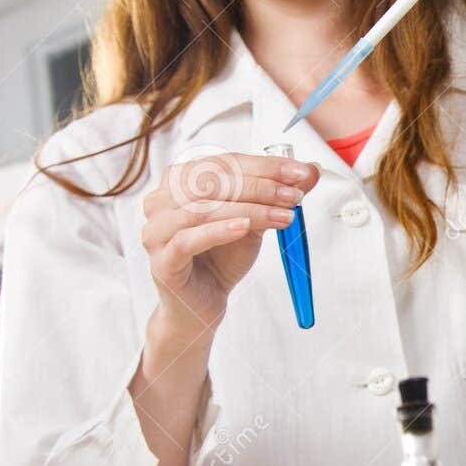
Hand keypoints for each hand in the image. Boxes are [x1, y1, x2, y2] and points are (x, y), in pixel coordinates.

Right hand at [141, 151, 319, 334]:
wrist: (204, 303)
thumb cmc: (223, 257)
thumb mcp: (255, 219)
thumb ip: (277, 194)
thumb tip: (309, 170)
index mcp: (181, 180)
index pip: (225, 162)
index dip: (265, 165)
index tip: (300, 172)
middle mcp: (162, 199)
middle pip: (212, 181)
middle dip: (260, 186)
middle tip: (294, 197)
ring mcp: (156, 229)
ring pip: (201, 208)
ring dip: (248, 209)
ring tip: (283, 216)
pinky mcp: (162, 261)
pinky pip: (188, 239)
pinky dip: (219, 230)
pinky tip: (244, 228)